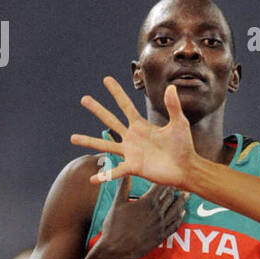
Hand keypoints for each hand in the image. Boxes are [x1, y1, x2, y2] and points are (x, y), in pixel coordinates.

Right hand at [72, 77, 195, 189]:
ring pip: (105, 145)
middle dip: (97, 109)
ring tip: (72, 138)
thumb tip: (171, 87)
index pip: (125, 105)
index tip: (106, 79)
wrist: (186, 168)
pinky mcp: (134, 167)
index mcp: (141, 126)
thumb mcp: (179, 123)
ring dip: (88, 141)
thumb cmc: (184, 146)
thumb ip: (173, 106)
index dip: (116, 92)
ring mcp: (131, 152)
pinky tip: (92, 179)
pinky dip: (104, 176)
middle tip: (84, 99)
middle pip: (110, 120)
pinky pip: (116, 172)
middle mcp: (132, 137)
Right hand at [95, 175, 185, 258]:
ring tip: (187, 196)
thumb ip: (124, 186)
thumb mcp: (118, 203)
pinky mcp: (162, 236)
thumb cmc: (114, 226)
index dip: (165, 180)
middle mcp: (158, 213)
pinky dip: (180, 218)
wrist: (117, 249)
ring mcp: (161, 225)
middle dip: (175, 190)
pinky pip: (175, 225)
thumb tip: (126, 172)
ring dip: (181, 202)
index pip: (161, 187)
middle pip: (170, 198)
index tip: (169, 174)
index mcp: (147, 202)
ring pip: (176, 211)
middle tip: (181, 183)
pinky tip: (182, 213)